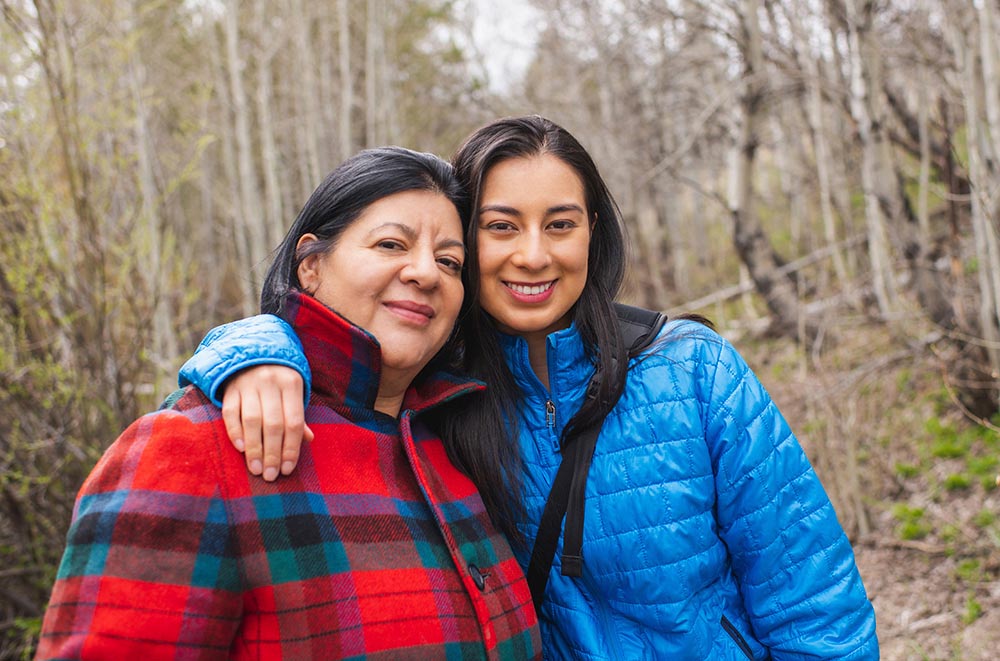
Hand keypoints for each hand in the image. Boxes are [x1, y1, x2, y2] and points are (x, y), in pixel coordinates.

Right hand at [221, 366, 312, 480]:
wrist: (251, 354)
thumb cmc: (277, 383)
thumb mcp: (292, 394)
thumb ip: (298, 417)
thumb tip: (308, 440)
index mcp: (291, 384)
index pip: (294, 421)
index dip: (291, 448)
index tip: (287, 469)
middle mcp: (270, 382)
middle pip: (273, 424)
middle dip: (273, 453)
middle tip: (271, 475)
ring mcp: (248, 384)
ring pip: (252, 420)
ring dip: (255, 448)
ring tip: (256, 469)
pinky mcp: (230, 389)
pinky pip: (231, 413)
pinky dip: (235, 432)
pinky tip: (241, 449)